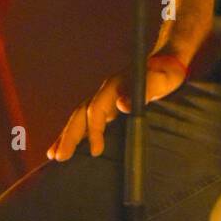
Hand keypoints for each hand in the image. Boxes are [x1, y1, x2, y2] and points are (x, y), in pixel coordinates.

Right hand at [46, 53, 188, 161]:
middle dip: (69, 135)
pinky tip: (67, 146)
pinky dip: (75, 133)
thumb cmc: (165, 74)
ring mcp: (104, 99)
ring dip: (66, 135)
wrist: (166, 62)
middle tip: (58, 157)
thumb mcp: (161, 80)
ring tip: (53, 155)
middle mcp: (105, 92)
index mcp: (115, 86)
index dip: (94, 130)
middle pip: (80, 114)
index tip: (95, 151)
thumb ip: (146, 90)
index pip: (96, 110)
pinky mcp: (108, 106)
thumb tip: (121, 104)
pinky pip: (86, 120)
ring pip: (79, 117)